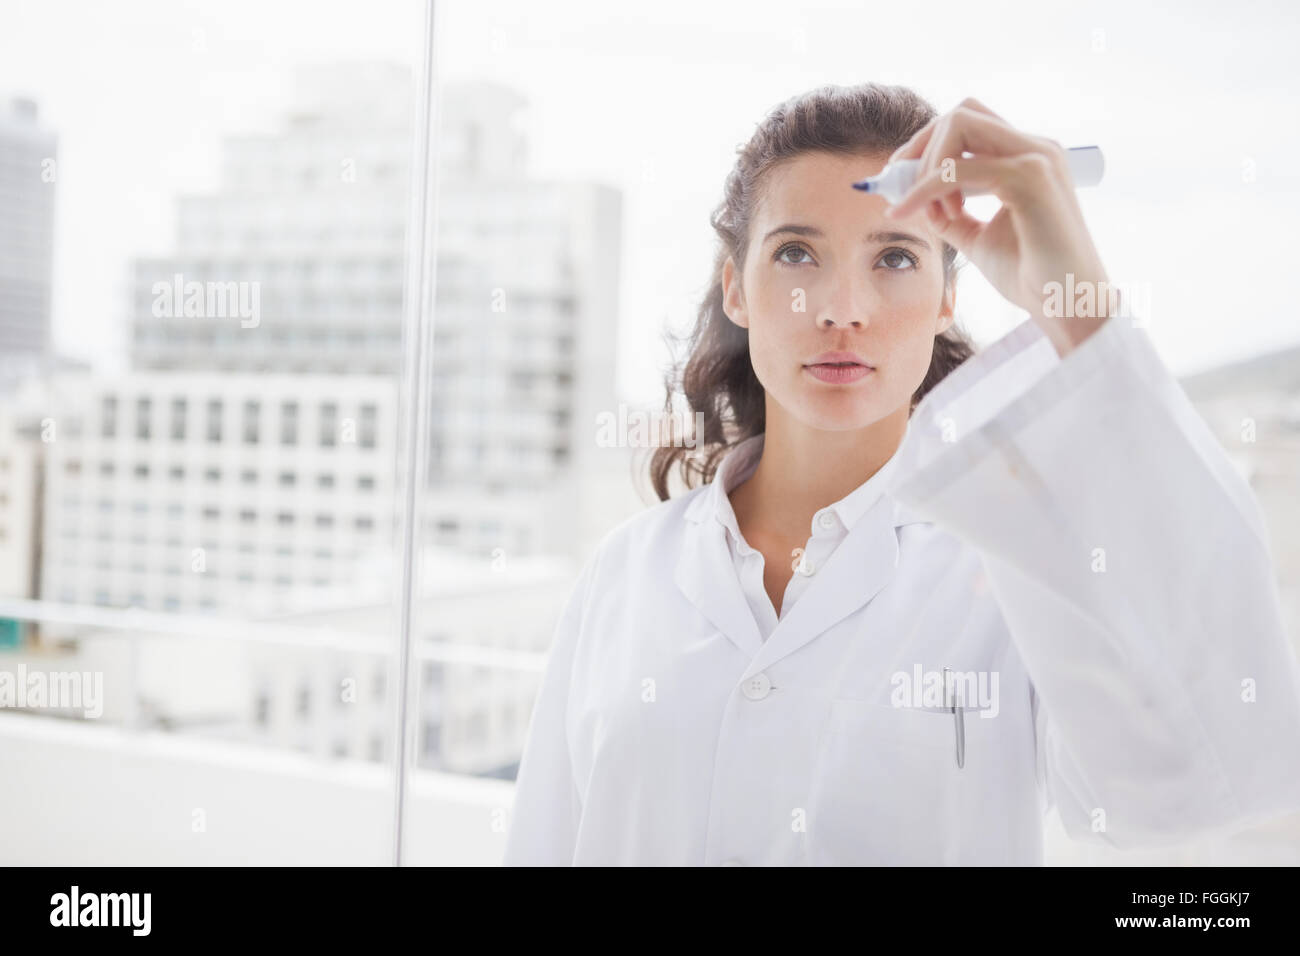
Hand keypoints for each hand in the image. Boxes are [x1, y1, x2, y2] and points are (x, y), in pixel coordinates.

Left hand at [884, 98, 1111, 355]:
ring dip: (925, 167)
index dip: (928, 146)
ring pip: (957, 126)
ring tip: (927, 213)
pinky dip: (924, 189)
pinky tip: (909, 214)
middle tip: (898, 188)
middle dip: (919, 146)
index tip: (900, 182)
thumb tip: (914, 200)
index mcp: (1030, 157)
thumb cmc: (1032, 275)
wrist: (1068, 304)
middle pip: (961, 113)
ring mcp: (1036, 158)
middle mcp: (1037, 148)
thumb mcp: (979, 239)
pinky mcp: (1028, 178)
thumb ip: (950, 215)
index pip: (970, 124)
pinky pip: (956, 169)